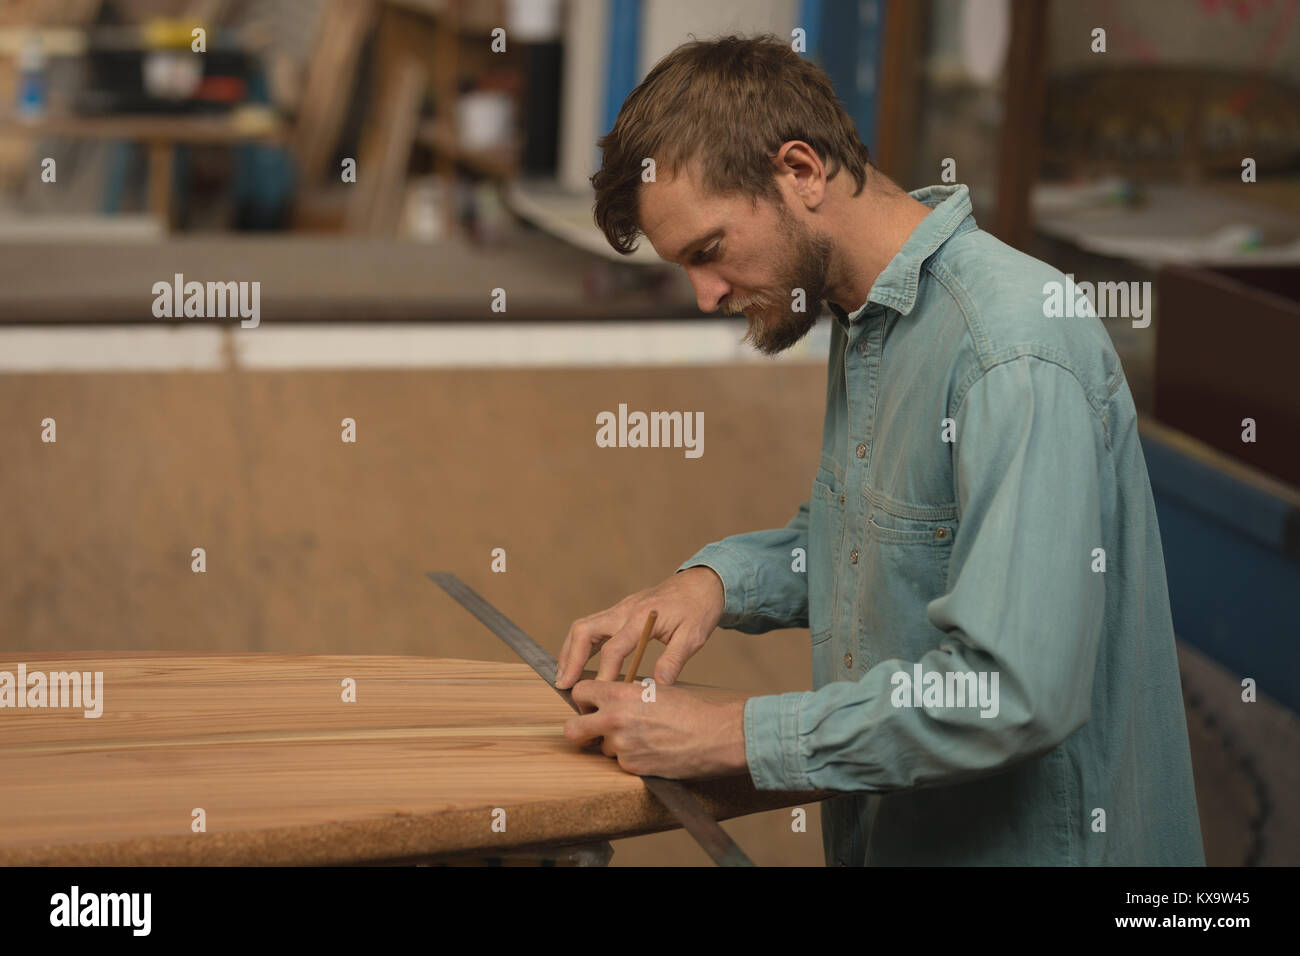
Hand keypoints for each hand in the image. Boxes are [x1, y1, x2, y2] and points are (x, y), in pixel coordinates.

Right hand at [554, 566, 724, 688]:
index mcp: (641, 617)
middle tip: (564, 684)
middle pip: (584, 630)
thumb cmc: (698, 608)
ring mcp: (620, 608)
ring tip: (564, 677)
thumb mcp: (693, 637)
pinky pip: (592, 625)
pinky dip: (580, 644)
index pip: (613, 649)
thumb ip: (673, 662)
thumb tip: (656, 688)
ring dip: (570, 651)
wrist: (702, 582)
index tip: (600, 695)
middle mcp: (624, 610)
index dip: (605, 674)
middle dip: (570, 658)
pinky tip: (578, 661)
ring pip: (583, 626)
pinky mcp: (620, 611)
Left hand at [563, 679, 747, 777]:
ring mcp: (622, 746)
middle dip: (579, 730)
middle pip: (572, 729)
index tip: (591, 705)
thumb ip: (627, 694)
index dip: (584, 700)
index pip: (580, 692)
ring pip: (603, 748)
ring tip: (643, 738)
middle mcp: (615, 719)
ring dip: (615, 745)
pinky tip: (652, 750)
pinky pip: (621, 763)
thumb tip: (609, 699)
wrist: (715, 735)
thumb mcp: (655, 689)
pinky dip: (632, 758)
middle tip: (591, 731)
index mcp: (620, 694)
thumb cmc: (691, 710)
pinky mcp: (632, 767)